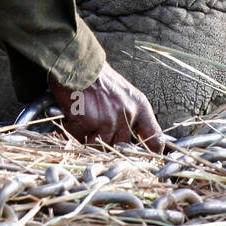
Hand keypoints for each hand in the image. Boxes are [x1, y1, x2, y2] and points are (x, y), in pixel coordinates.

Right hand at [48, 61, 164, 152]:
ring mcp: (107, 119)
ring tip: (83, 122)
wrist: (77, 60)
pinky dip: (72, 133)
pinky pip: (79, 140)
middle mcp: (127, 114)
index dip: (151, 155)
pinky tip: (71, 118)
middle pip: (121, 147)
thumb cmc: (98, 75)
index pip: (155, 139)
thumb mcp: (123, 93)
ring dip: (89, 139)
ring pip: (100, 146)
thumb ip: (128, 115)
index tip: (146, 165)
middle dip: (109, 144)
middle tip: (97, 133)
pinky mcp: (86, 121)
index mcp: (139, 106)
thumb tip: (127, 141)